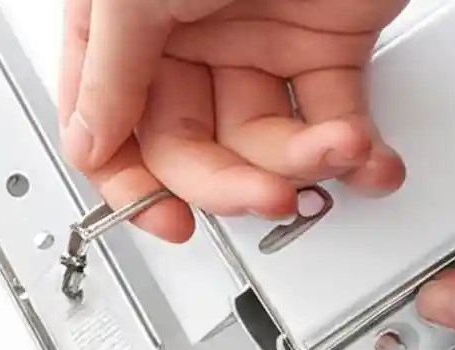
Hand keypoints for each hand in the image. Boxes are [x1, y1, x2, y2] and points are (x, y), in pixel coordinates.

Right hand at [60, 0, 408, 241]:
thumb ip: (110, 69)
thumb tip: (86, 141)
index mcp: (124, 23)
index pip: (111, 126)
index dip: (133, 183)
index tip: (164, 221)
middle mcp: (184, 37)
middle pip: (190, 146)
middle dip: (231, 182)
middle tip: (263, 195)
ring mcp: (255, 42)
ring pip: (263, 143)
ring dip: (304, 165)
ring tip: (338, 154)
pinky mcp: (325, 42)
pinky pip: (331, 117)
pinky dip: (356, 150)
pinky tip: (368, 160)